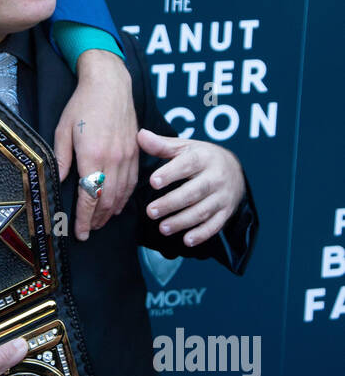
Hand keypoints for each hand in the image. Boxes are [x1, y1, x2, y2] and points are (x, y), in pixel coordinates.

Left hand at [54, 50, 138, 240]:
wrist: (110, 84)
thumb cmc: (83, 104)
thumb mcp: (62, 130)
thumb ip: (61, 159)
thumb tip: (56, 184)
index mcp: (92, 156)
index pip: (90, 197)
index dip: (84, 219)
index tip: (80, 233)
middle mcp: (113, 159)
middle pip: (107, 200)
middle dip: (97, 220)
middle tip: (89, 231)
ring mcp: (127, 156)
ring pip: (121, 194)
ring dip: (111, 212)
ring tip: (100, 222)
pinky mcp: (135, 152)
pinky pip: (132, 182)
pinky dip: (125, 197)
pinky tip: (117, 204)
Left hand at [139, 127, 245, 245]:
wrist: (235, 170)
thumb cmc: (201, 157)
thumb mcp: (184, 147)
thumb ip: (162, 145)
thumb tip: (140, 135)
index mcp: (204, 157)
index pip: (188, 164)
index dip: (171, 173)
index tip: (153, 182)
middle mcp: (216, 177)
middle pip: (194, 192)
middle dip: (172, 203)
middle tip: (151, 212)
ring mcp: (222, 196)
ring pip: (203, 211)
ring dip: (182, 221)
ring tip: (162, 228)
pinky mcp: (226, 212)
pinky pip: (215, 225)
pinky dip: (202, 234)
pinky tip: (186, 240)